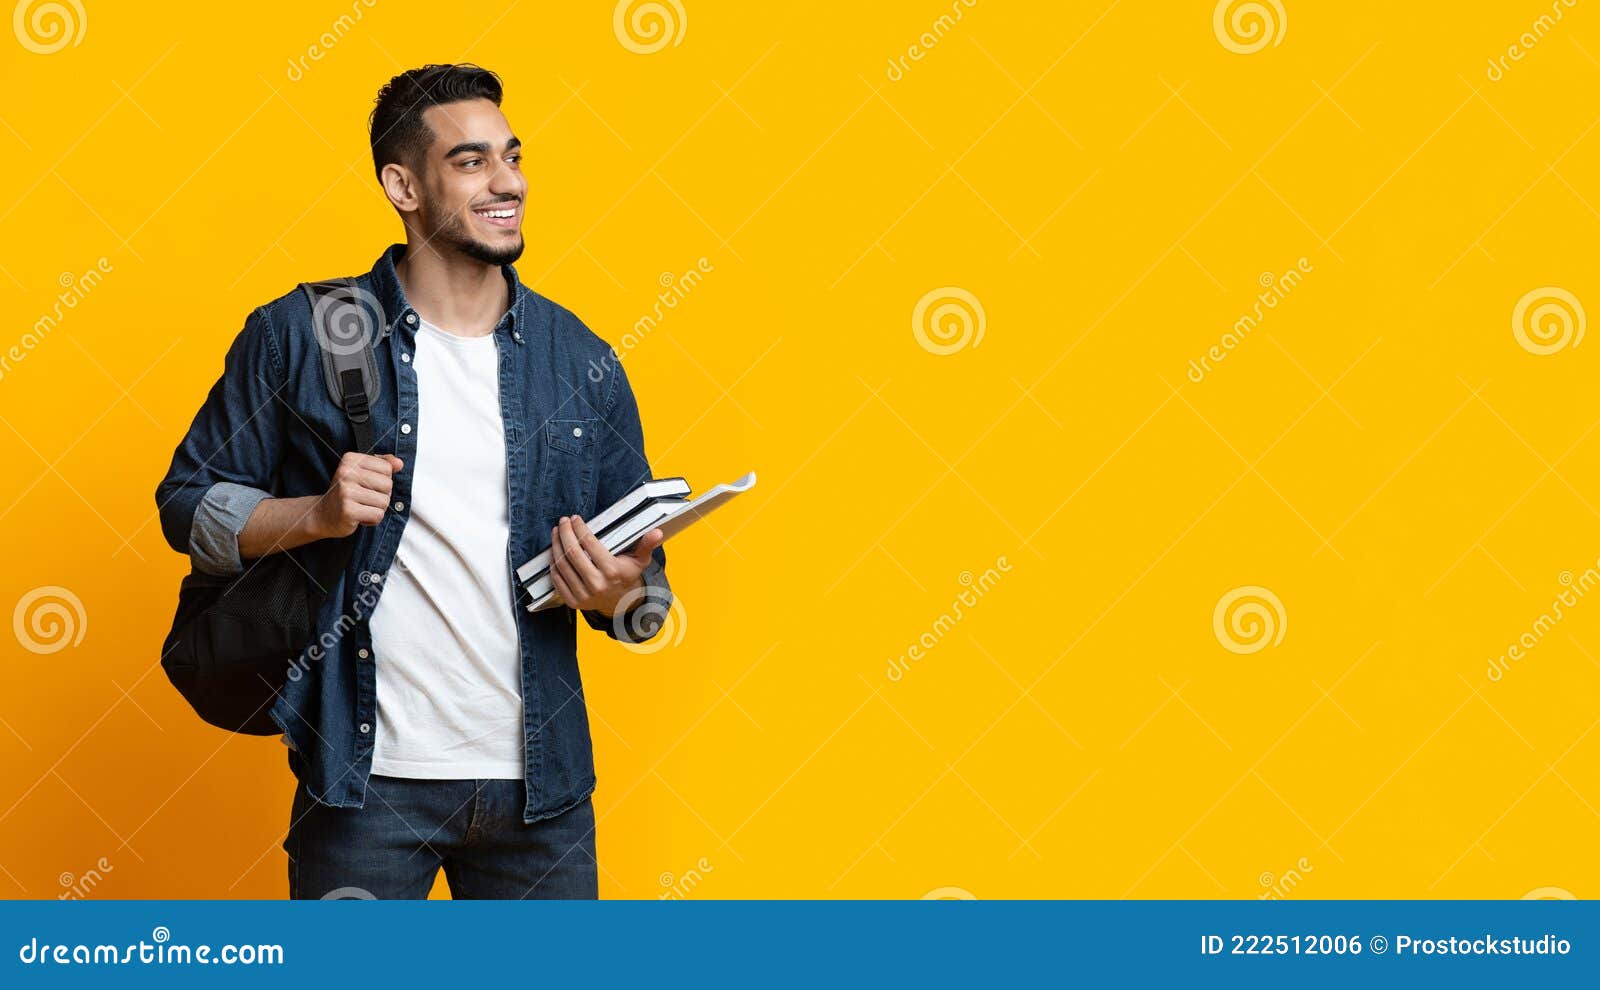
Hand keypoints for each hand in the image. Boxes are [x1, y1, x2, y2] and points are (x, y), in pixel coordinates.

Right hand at [313, 452, 402, 537]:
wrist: (323, 514)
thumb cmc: (346, 493)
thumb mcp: (362, 473)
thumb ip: (382, 465)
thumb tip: (399, 463)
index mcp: (350, 460)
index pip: (387, 468)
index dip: (382, 480)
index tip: (366, 485)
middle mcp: (346, 473)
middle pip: (388, 484)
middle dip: (381, 495)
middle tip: (364, 499)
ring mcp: (346, 491)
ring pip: (384, 501)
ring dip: (377, 509)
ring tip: (361, 507)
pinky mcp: (348, 510)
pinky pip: (378, 515)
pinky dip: (372, 519)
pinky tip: (359, 517)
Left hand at [549, 515, 663, 615]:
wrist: (621, 603)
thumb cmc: (627, 576)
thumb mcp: (640, 560)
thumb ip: (646, 545)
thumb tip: (657, 532)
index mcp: (612, 571)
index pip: (589, 544)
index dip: (579, 528)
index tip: (575, 518)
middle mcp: (596, 584)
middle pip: (572, 552)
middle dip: (564, 533)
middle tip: (562, 522)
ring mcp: (583, 594)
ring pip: (562, 565)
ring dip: (556, 546)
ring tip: (556, 533)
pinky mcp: (573, 602)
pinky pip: (557, 580)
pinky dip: (554, 564)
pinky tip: (555, 552)